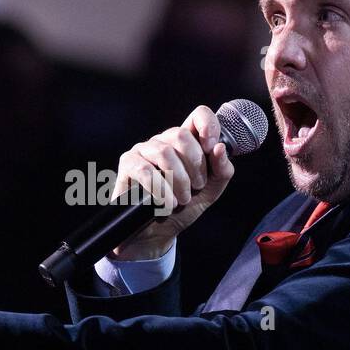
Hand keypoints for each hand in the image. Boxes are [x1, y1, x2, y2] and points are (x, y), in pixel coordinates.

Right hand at [110, 104, 234, 259]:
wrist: (157, 233)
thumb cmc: (182, 208)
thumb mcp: (210, 191)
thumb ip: (221, 170)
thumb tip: (220, 147)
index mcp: (185, 142)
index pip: (198, 115)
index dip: (208, 126)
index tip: (212, 147)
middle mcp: (163, 141)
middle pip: (181, 135)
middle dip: (195, 165)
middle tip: (196, 187)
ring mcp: (143, 150)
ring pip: (165, 154)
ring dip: (179, 182)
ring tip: (181, 200)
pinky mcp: (127, 164)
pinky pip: (145, 170)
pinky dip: (161, 190)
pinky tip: (167, 204)